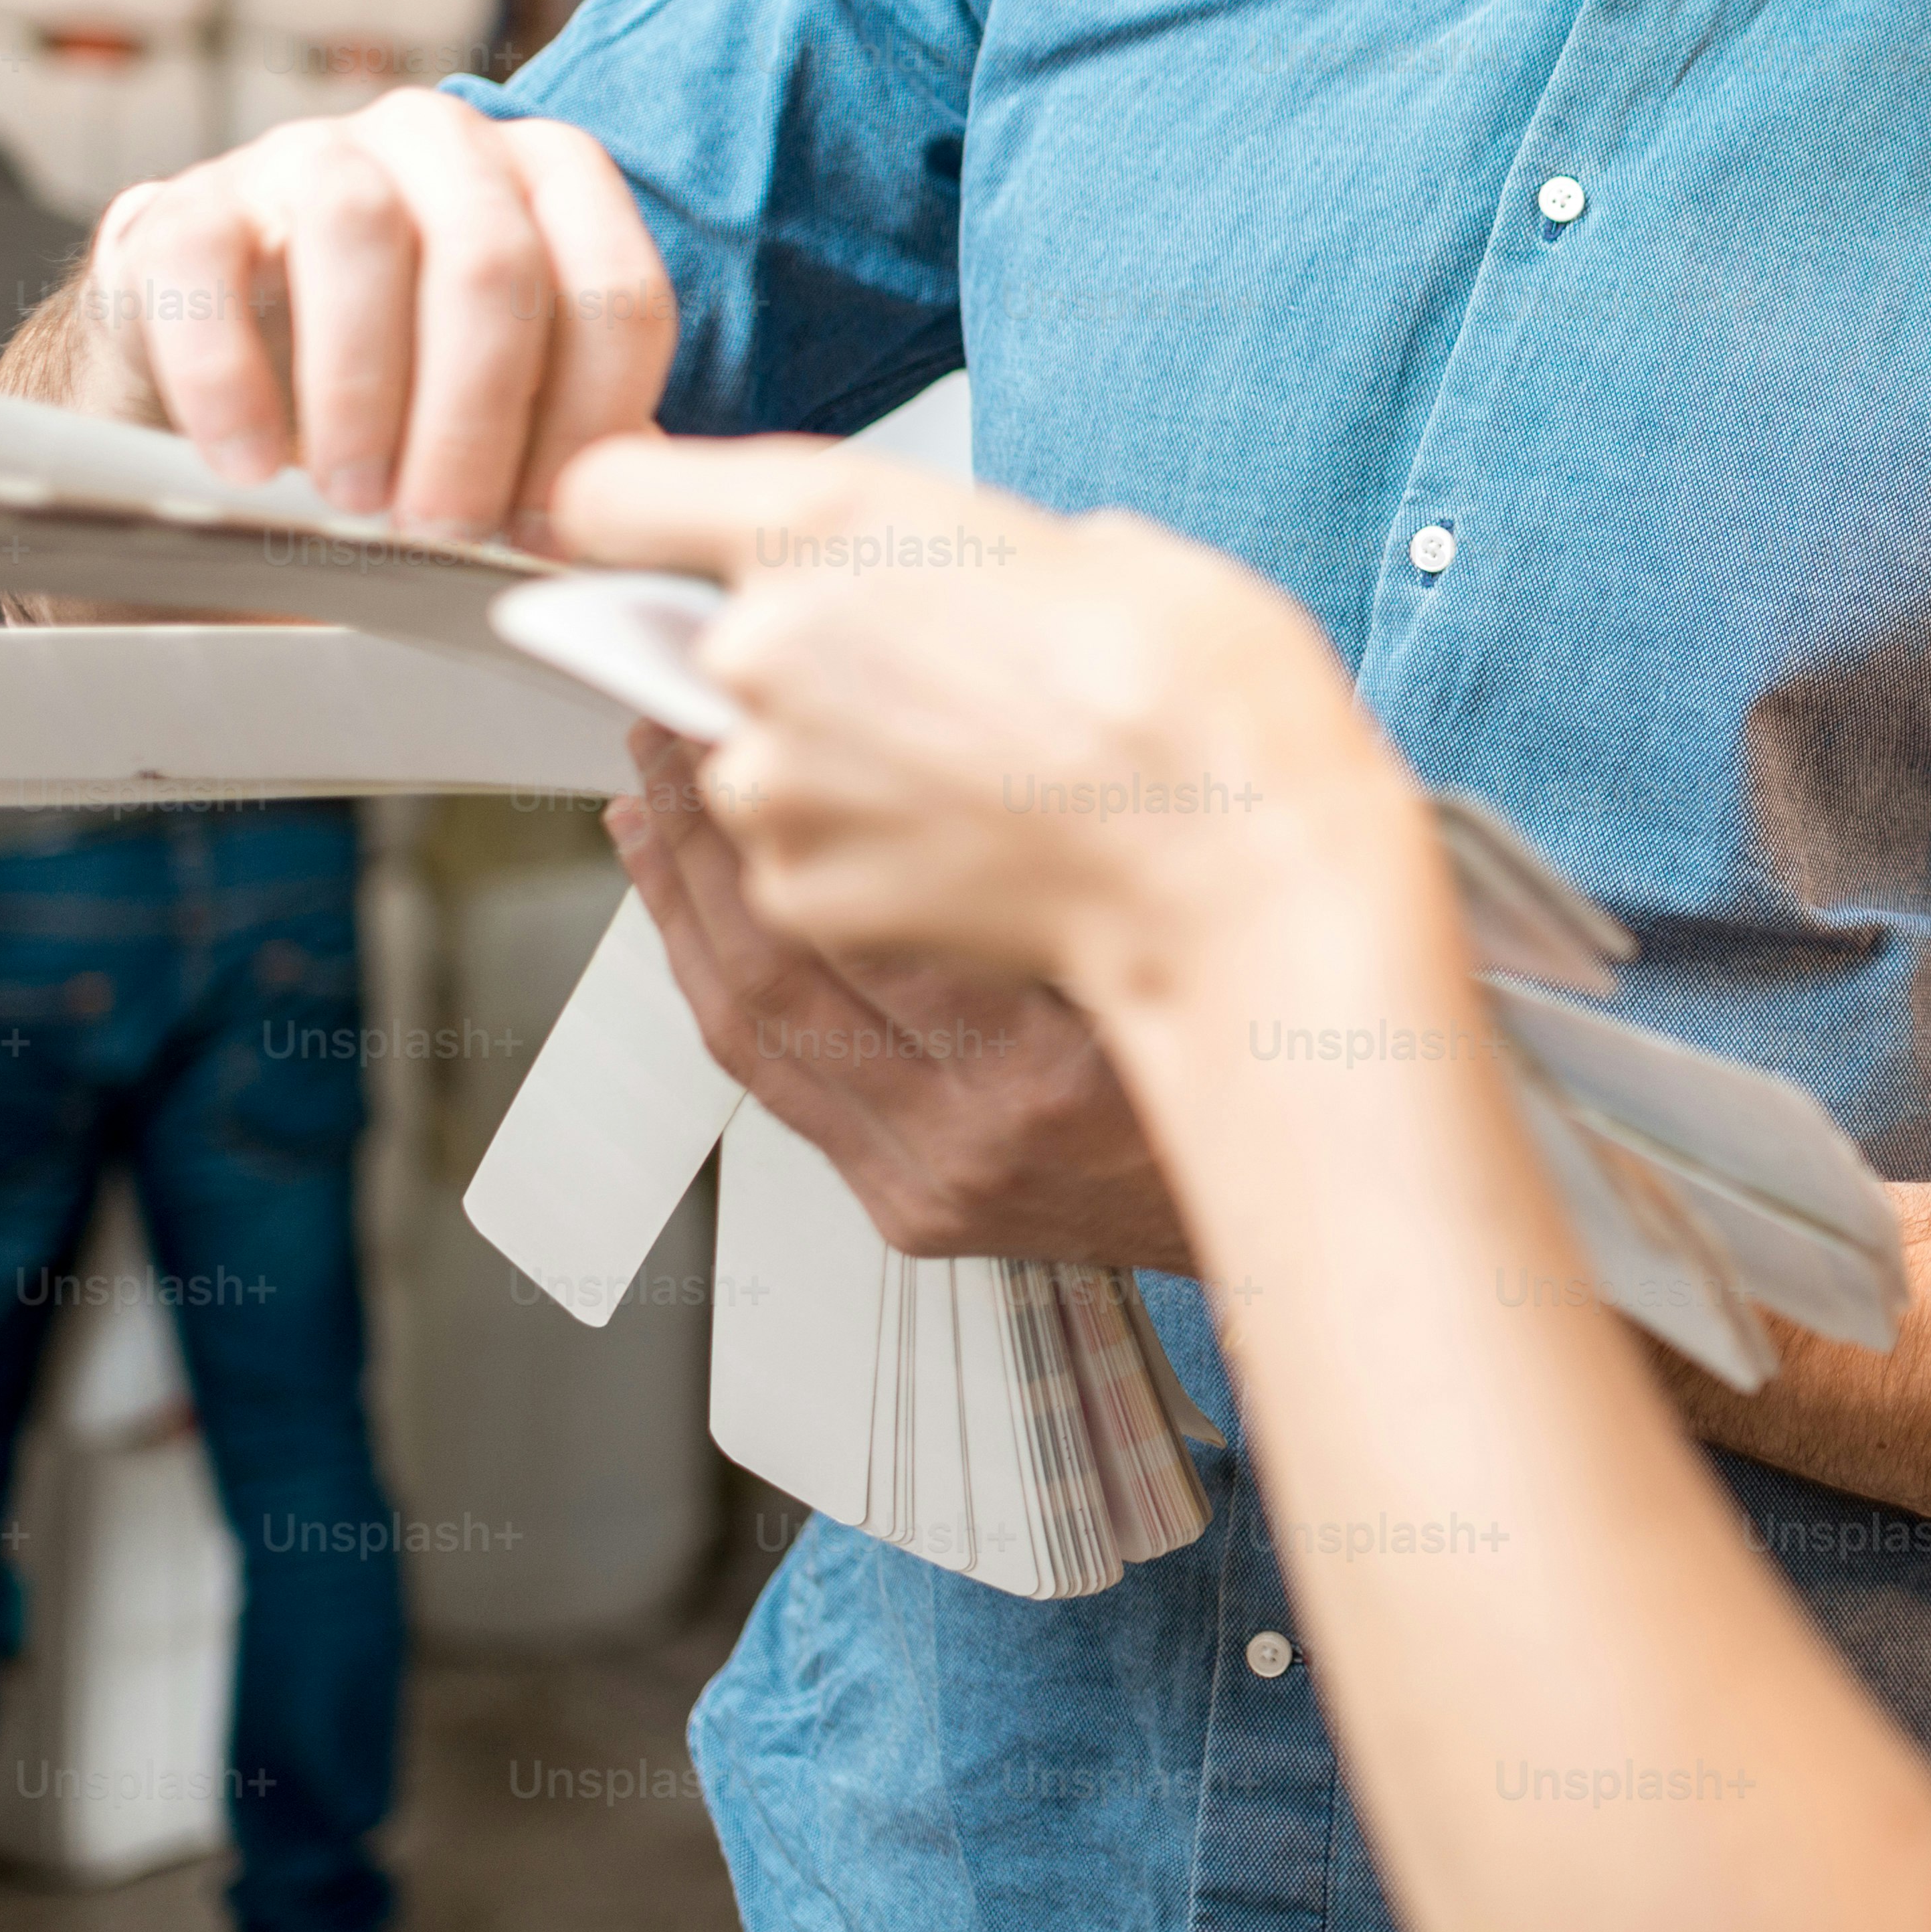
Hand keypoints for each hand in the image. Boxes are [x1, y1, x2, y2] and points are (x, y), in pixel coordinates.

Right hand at [54, 92, 673, 541]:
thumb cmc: (403, 372)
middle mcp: (445, 142)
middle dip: (474, 418)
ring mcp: (314, 153)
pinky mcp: (191, 199)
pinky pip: (207, 269)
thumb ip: (572, 436)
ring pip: (357, 236)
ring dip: (362, 391)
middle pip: (491, 266)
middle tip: (444, 526)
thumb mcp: (509, 392)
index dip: (591, 423)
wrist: (230, 340)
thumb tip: (615, 522)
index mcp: (554, 179)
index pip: (615, 292)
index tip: (548, 525)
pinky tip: (250, 464)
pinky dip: (228, 380)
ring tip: (355, 500)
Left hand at [549, 435, 1435, 1010]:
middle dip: (799, 661)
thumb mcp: (1105, 552)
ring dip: (826, 766)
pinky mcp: (801, 898)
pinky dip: (862, 857)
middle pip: (712, 645)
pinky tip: (970, 846)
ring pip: (751, 764)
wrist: (1243, 874)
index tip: (659, 532)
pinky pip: (794, 866)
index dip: (638, 512)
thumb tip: (973, 590)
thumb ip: (984, 556)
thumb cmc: (1205, 706)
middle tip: (923, 679)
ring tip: (965, 774)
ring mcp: (774, 786)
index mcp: (834, 521)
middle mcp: (769, 647)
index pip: (617, 493)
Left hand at [613, 729, 1199, 1272]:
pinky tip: (698, 927)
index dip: (776, 812)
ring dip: (683, 916)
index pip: (865, 921)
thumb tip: (928, 742)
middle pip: (778, 974)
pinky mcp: (909, 1209)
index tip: (737, 722)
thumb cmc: (1253, 1047)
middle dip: (701, 846)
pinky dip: (719, 992)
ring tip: (647, 820)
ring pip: (754, 1036)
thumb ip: (1064, 877)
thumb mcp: (1177, 951)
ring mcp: (929, 1180)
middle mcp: (972, 1133)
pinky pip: (778, 1089)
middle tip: (657, 746)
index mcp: (1048, 1068)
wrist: (1283, 1195)